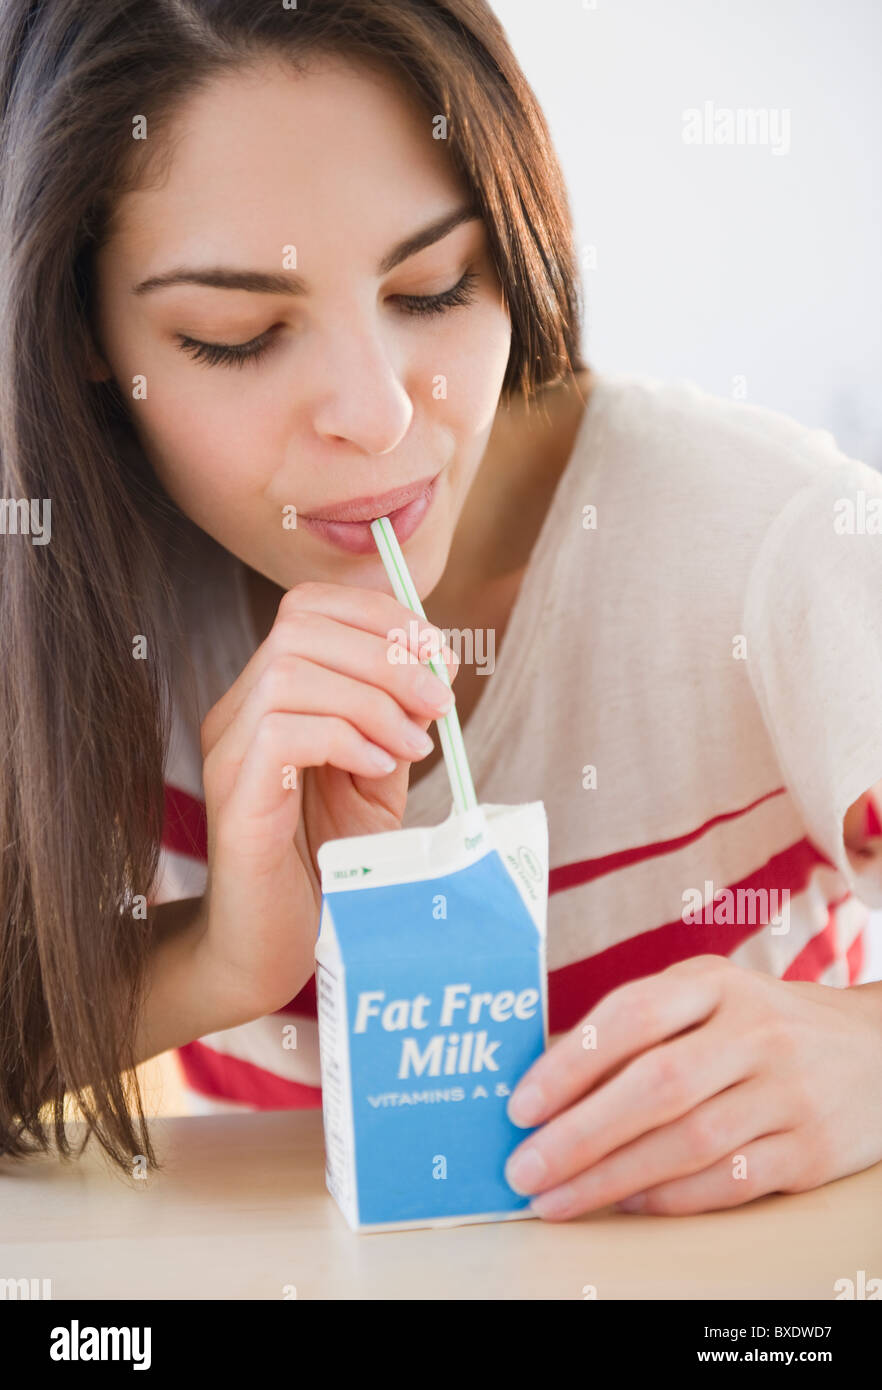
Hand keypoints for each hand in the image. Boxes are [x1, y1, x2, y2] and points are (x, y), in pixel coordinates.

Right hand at [198, 581, 458, 1016]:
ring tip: (413, 745)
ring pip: (291, 670)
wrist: (274, 946)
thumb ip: (398, 720)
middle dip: (387, 653)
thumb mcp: (376, 777)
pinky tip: (380, 768)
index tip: (437, 654)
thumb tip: (435, 669)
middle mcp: (236, 711)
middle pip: (299, 625)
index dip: (379, 613)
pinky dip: (346, 738)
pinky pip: (282, 730)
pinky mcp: (235, 796)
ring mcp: (228, 750)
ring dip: (373, 698)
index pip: (308, 605)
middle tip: (438, 702)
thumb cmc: (327, 863)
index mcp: (268, 694)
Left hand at [503, 953, 881, 1217]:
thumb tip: (549, 1083)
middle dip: (579, 1135)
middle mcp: (754, 1032)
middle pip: (656, 1086)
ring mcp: (787, 1092)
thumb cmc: (760, 1025)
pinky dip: (671, 1198)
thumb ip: (642, 1028)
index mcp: (715, 983)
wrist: (875, 1051)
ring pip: (688, 1142)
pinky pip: (730, 1181)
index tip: (520, 1107)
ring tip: (558, 1198)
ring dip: (612, 1178)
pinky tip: (626, 1203)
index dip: (569, 1064)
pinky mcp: (811, 1150)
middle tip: (524, 1169)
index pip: (631, 1015)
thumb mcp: (709, 998)